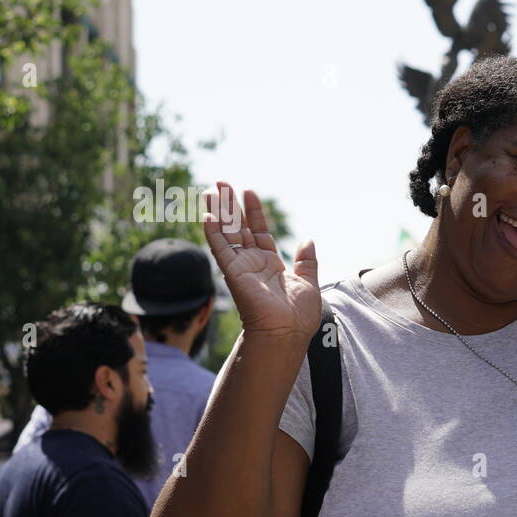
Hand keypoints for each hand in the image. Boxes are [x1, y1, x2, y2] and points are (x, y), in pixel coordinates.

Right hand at [202, 182, 319, 339]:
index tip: (249, 192)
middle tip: (222, 183)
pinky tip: (207, 215)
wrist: (287, 332)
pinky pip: (220, 248)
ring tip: (212, 190)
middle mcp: (253, 263)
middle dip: (232, 206)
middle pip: (239, 228)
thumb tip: (307, 241)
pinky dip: (213, 232)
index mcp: (271, 265)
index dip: (254, 212)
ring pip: (227, 233)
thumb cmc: (299, 315)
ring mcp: (241, 267)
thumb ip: (306, 262)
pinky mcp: (232, 272)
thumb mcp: (308, 282)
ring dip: (219, 212)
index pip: (259, 232)